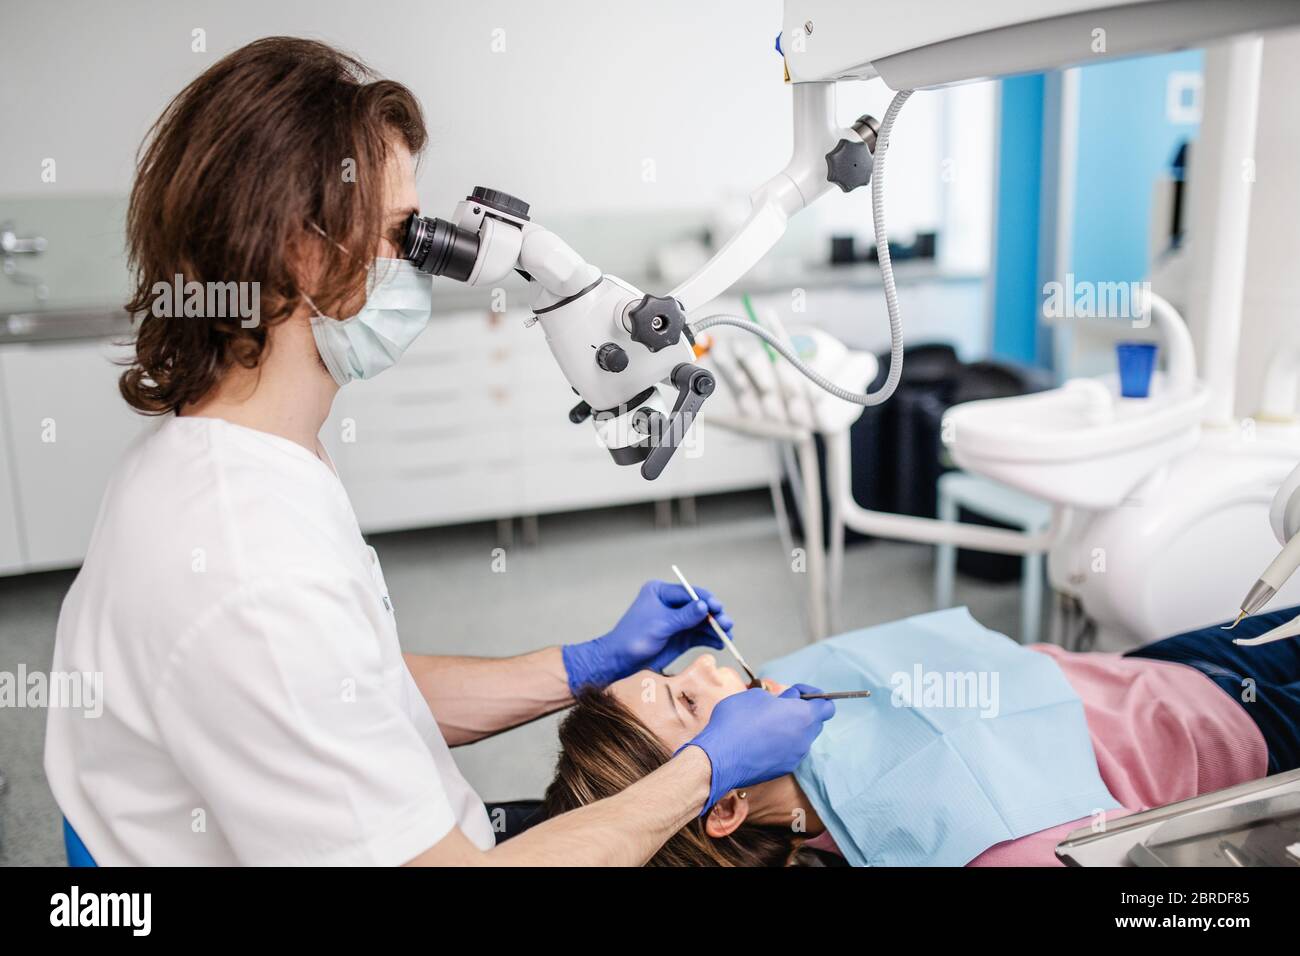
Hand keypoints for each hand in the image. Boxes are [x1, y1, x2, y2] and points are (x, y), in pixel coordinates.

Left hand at [561, 580, 731, 692]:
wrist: (620, 661)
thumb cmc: (634, 638)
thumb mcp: (660, 625)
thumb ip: (684, 616)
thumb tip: (705, 606)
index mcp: (660, 592)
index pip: (689, 592)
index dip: (705, 600)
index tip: (718, 608)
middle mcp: (670, 604)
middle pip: (698, 607)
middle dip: (713, 615)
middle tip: (726, 623)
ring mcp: (676, 621)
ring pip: (701, 622)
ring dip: (714, 628)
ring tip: (727, 635)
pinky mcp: (679, 637)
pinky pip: (698, 635)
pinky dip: (709, 638)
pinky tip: (719, 643)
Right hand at [679, 684, 834, 812]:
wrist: (719, 756)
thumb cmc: (737, 720)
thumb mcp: (756, 695)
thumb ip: (777, 698)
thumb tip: (781, 703)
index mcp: (803, 716)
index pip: (827, 705)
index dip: (812, 694)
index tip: (795, 693)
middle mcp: (805, 739)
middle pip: (814, 722)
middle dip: (800, 712)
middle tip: (777, 707)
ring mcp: (795, 757)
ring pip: (800, 738)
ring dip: (789, 729)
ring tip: (764, 725)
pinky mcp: (783, 770)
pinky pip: (788, 752)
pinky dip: (779, 745)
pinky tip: (758, 742)